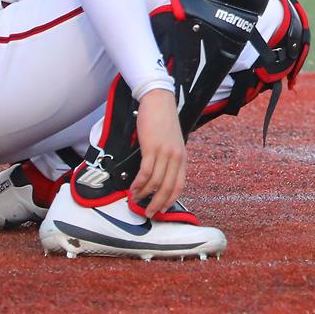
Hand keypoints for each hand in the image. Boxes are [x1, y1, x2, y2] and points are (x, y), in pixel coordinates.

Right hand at [131, 88, 185, 214]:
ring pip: (155, 182)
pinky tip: (132, 188)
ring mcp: (165, 153)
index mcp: (182, 157)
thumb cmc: (163, 121)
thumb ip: (168, 159)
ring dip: (143, 194)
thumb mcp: (171, 142)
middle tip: (147, 213)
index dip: (169, 200)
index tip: (160, 210)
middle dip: (156, 203)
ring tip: (134, 199)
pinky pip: (145, 172)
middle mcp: (176, 157)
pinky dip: (138, 184)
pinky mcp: (152, 148)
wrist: (159, 100)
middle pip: (167, 188)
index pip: (179, 185)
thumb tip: (158, 176)